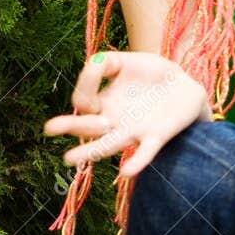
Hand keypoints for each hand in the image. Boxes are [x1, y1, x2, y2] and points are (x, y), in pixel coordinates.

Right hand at [43, 51, 210, 178]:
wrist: (184, 85)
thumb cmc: (151, 73)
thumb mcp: (124, 62)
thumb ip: (103, 64)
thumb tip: (92, 66)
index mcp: (103, 103)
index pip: (84, 101)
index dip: (85, 87)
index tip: (95, 70)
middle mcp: (113, 120)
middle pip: (88, 126)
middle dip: (70, 126)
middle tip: (50, 127)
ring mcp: (133, 130)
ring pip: (109, 144)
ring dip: (90, 151)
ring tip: (68, 158)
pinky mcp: (156, 136)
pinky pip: (144, 152)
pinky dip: (136, 162)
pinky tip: (126, 172)